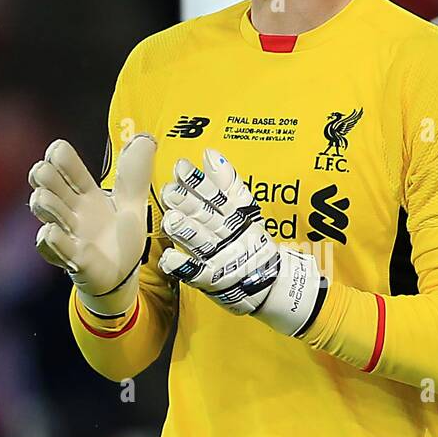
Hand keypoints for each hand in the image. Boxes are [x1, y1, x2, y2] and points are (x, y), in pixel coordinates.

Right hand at [28, 134, 155, 315]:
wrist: (122, 276)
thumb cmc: (119, 238)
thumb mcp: (132, 202)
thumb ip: (135, 173)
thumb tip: (144, 137)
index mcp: (85, 192)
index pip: (62, 163)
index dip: (58, 155)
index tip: (60, 155)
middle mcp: (71, 209)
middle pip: (43, 180)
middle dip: (44, 174)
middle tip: (54, 180)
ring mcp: (68, 232)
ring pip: (43, 208)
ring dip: (46, 202)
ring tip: (54, 205)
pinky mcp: (72, 258)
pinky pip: (52, 244)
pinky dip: (52, 238)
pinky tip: (52, 231)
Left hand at [158, 148, 326, 336]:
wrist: (268, 283)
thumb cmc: (249, 241)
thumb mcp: (244, 209)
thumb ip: (228, 182)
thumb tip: (210, 153)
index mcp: (235, 216)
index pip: (217, 196)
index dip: (200, 182)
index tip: (182, 167)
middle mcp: (228, 235)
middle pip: (207, 217)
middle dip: (189, 204)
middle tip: (170, 191)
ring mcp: (220, 258)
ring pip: (201, 243)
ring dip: (186, 232)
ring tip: (171, 220)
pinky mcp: (212, 280)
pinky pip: (196, 273)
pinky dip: (184, 267)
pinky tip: (168, 259)